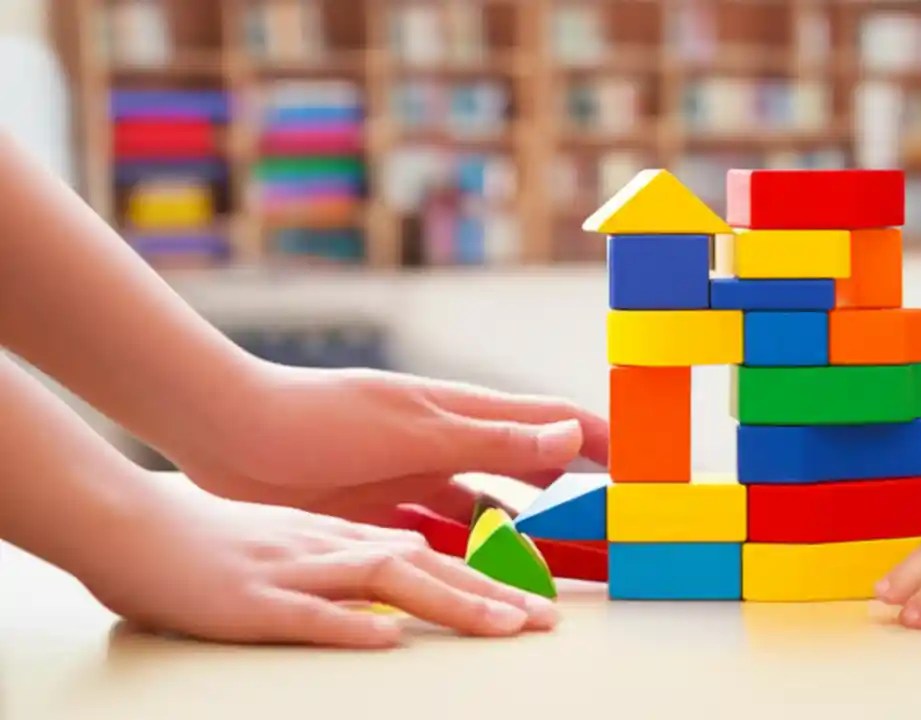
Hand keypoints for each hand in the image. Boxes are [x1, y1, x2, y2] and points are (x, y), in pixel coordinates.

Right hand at [80, 474, 558, 647]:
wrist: (133, 523)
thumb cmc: (214, 543)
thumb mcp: (292, 547)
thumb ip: (344, 566)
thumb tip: (393, 600)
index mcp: (341, 539)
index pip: (428, 557)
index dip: (485, 580)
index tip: (535, 605)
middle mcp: (330, 549)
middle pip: (425, 567)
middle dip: (489, 596)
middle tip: (546, 621)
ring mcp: (293, 571)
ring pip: (383, 581)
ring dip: (448, 602)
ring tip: (502, 626)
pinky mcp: (249, 600)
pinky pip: (304, 613)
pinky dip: (348, 624)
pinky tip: (386, 637)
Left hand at [175, 365, 608, 524]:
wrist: (231, 432)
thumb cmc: (321, 419)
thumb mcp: (414, 431)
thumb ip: (491, 439)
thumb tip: (569, 432)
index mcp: (462, 410)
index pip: (550, 419)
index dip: (600, 439)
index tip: (643, 467)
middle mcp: (447, 440)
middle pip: (529, 467)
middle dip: (574, 494)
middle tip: (613, 527)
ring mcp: (418, 473)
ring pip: (490, 505)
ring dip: (528, 530)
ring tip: (564, 562)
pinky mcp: (384, 504)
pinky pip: (443, 530)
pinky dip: (472, 548)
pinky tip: (489, 570)